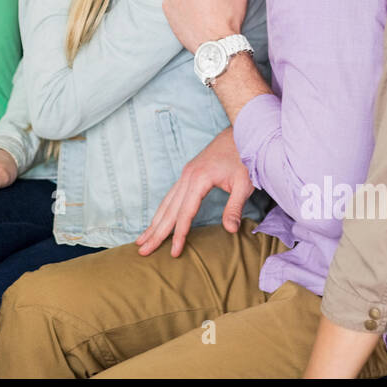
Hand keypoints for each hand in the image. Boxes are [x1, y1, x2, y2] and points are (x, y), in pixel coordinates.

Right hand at [135, 127, 251, 257]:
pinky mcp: (188, 174)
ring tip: (142, 240)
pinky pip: (171, 196)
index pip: (185, 213)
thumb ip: (234, 207)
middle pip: (168, 210)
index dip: (179, 234)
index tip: (174, 252)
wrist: (240, 133)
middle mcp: (187, 177)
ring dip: (154, 223)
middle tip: (142, 251)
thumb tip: (230, 230)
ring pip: (166, 203)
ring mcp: (185, 174)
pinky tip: (157, 221)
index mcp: (198, 179)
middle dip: (155, 232)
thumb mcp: (244, 183)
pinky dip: (162, 211)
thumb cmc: (244, 158)